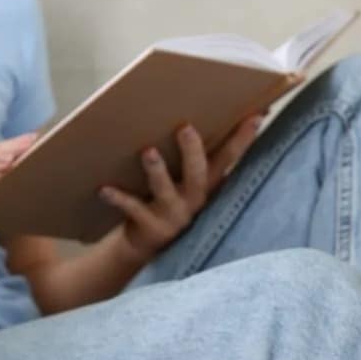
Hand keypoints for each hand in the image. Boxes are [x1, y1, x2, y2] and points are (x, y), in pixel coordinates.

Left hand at [99, 112, 265, 262]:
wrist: (147, 245)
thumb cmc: (168, 200)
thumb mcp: (187, 181)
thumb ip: (194, 156)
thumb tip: (192, 115)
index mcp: (207, 185)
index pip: (230, 158)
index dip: (244, 139)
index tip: (256, 116)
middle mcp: (194, 200)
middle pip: (199, 174)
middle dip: (193, 151)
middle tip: (186, 128)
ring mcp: (172, 214)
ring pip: (165, 190)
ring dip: (157, 171)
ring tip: (148, 152)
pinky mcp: (148, 225)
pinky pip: (132, 208)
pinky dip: (118, 198)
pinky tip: (103, 188)